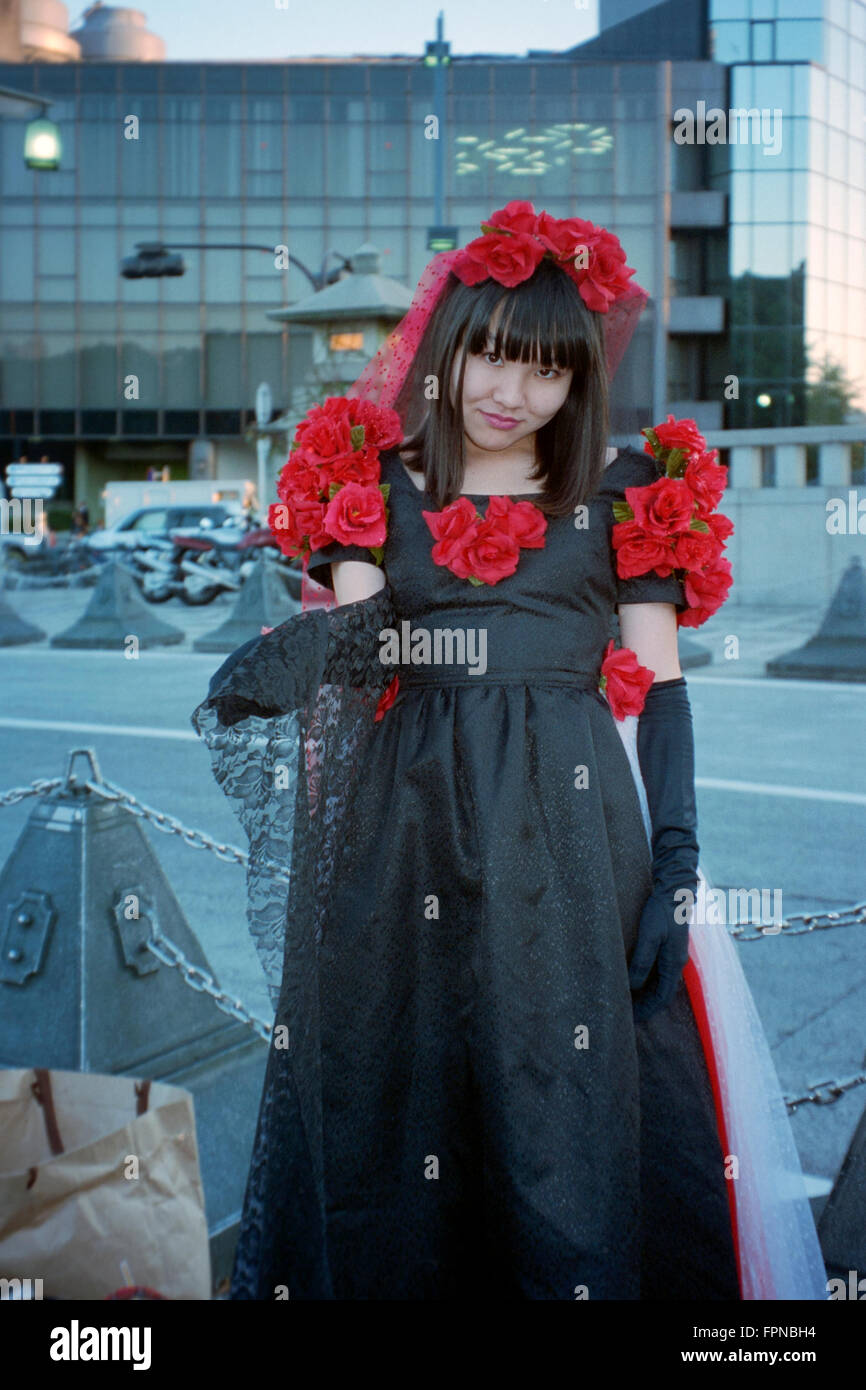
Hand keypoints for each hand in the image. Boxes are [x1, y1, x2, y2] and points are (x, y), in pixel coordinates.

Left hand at [628, 889, 689, 1019]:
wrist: (674, 892)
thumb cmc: (661, 913)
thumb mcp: (649, 937)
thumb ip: (642, 961)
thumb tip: (633, 986)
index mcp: (673, 964)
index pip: (662, 997)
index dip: (647, 1010)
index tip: (632, 1018)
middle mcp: (676, 963)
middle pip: (661, 993)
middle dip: (646, 1005)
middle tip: (627, 1013)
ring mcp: (673, 955)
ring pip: (660, 983)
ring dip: (646, 993)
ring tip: (629, 1000)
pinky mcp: (668, 947)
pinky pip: (658, 971)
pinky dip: (647, 980)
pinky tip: (635, 979)